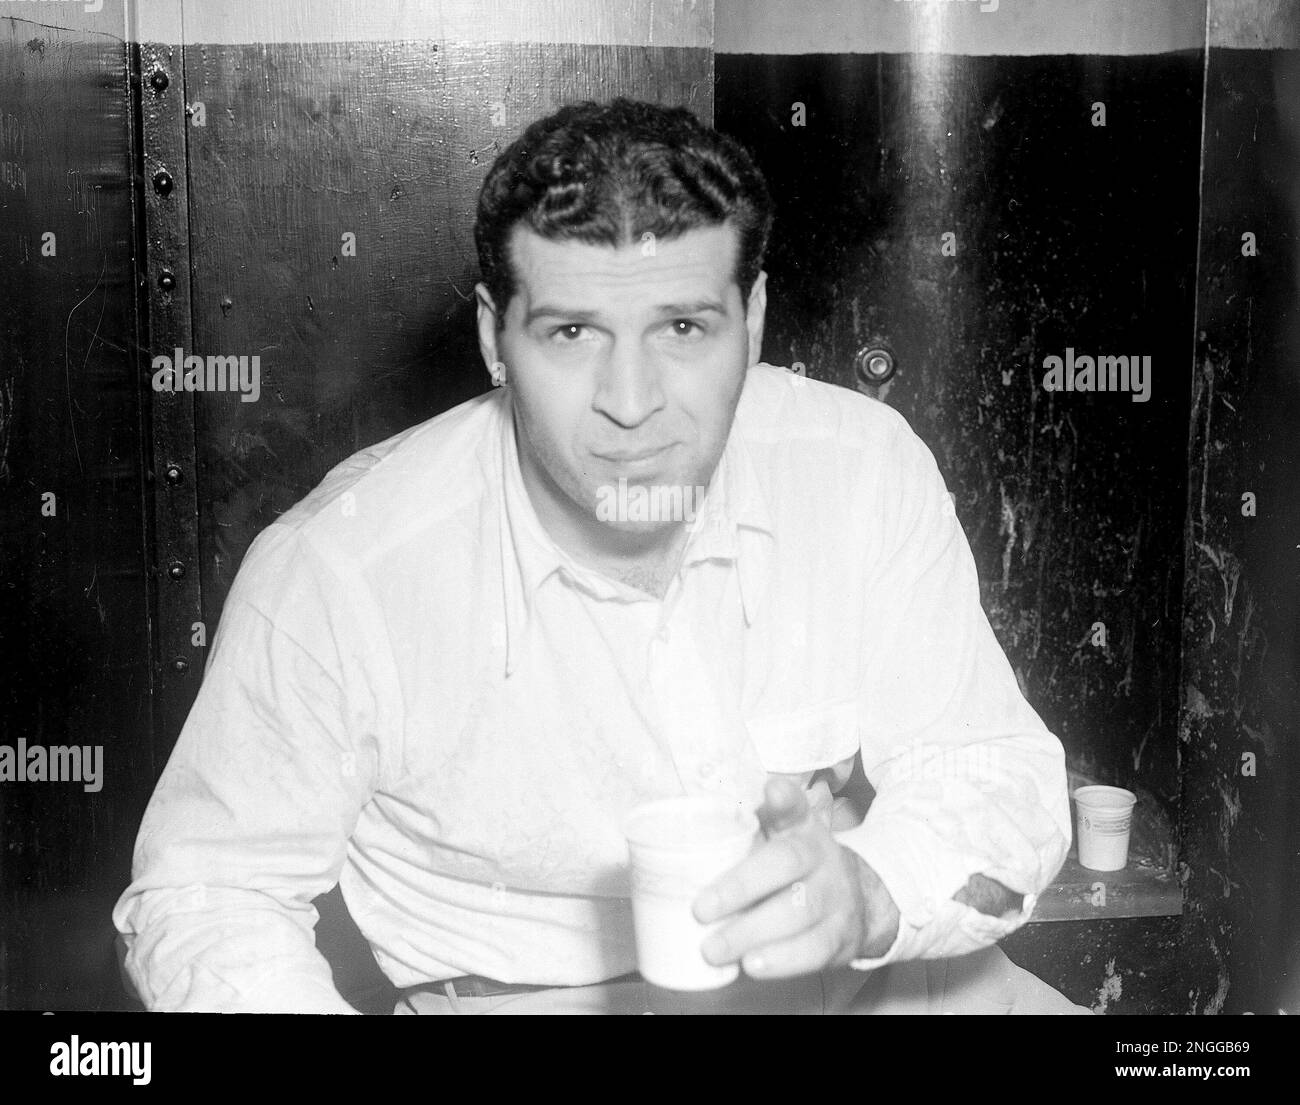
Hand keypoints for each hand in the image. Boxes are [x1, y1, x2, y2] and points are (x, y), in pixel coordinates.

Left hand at [693, 776, 900, 978]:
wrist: (856, 902)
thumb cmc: (791, 870)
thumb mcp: (774, 842)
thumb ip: (737, 837)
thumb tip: (672, 851)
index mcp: (800, 828)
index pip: (794, 807)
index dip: (784, 799)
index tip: (771, 790)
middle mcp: (821, 855)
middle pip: (785, 863)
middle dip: (740, 886)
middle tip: (699, 909)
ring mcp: (836, 895)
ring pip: (799, 911)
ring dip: (752, 932)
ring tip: (713, 949)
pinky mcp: (841, 936)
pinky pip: (814, 950)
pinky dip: (781, 961)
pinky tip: (751, 966)